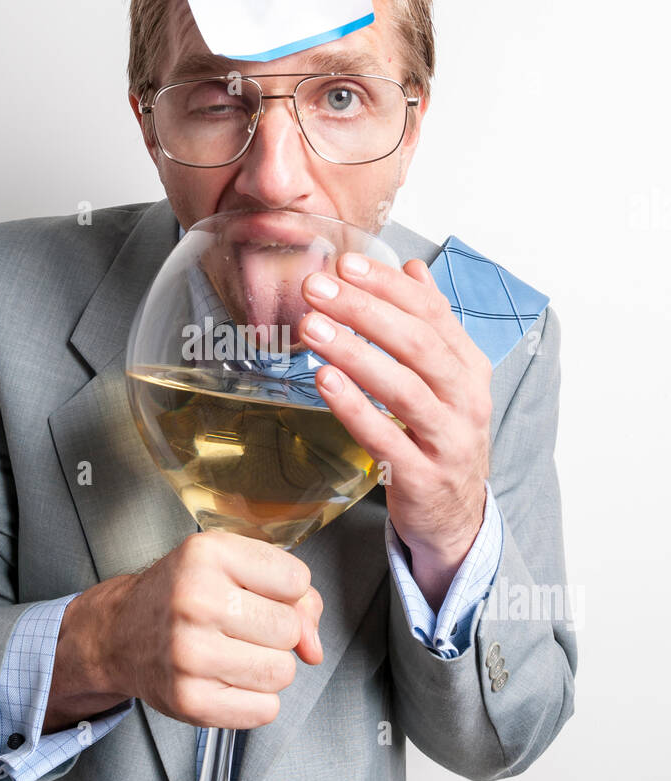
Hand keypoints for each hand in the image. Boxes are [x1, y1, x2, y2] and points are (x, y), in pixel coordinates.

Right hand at [43, 533, 322, 732]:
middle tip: (239, 626)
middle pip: (289, 630)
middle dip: (275, 632)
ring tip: (232, 652)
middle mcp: (195, 601)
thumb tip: (313, 646)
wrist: (120, 634)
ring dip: (267, 667)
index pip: (296, 580)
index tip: (255, 592)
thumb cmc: (180, 595)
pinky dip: (254, 699)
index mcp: (207, 555)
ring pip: (282, 672)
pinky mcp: (190, 701)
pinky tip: (226, 678)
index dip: (285, 591)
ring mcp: (190, 654)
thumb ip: (292, 594)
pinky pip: (265, 710)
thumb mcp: (230, 566)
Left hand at [298, 253, 491, 612]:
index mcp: (469, 368)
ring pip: (403, 388)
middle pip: (418, 344)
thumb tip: (413, 268)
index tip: (345, 263)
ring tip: (312, 327)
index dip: (387, 285)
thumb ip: (431, 323)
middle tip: (317, 288)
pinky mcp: (422, 477)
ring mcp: (447, 440)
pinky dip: (355, 407)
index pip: (432, 313)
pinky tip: (325, 380)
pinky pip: (386, 437)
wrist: (457, 517)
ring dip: (354, 352)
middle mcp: (466, 400)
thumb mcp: (447, 378)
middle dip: (364, 310)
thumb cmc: (441, 438)